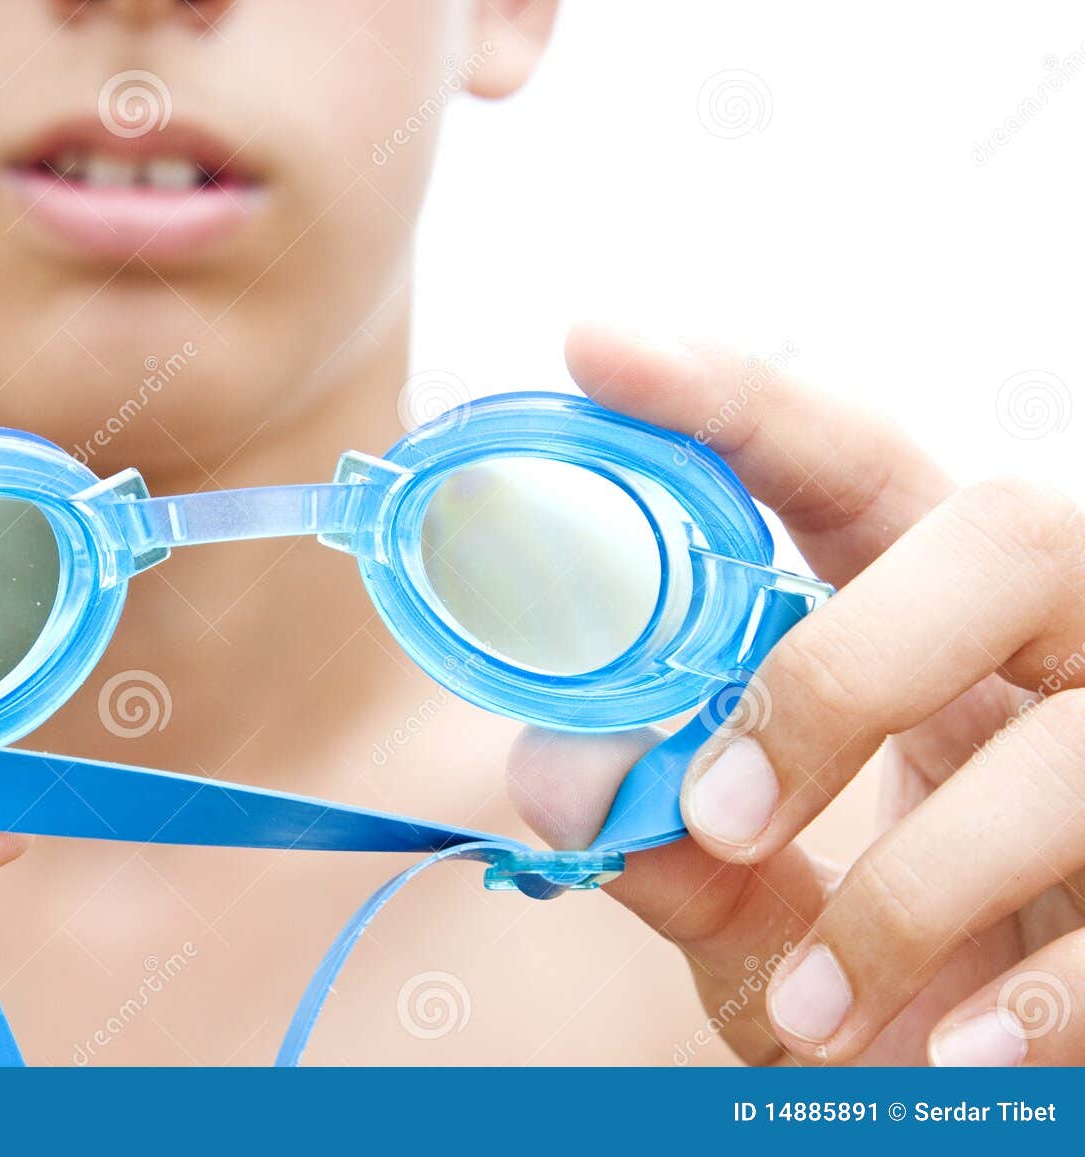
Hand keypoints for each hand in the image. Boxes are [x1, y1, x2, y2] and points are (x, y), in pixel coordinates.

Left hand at [510, 323, 1084, 1065]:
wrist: (1022, 1075)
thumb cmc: (901, 964)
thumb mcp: (772, 908)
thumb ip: (679, 847)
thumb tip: (569, 776)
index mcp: (937, 611)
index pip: (845, 465)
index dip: (731, 402)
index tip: (594, 346)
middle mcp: (1066, 635)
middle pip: (1005, 536)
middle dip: (840, 671)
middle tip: (717, 810)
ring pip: (1076, 749)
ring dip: (911, 888)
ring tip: (811, 1010)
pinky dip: (1040, 1001)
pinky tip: (956, 1060)